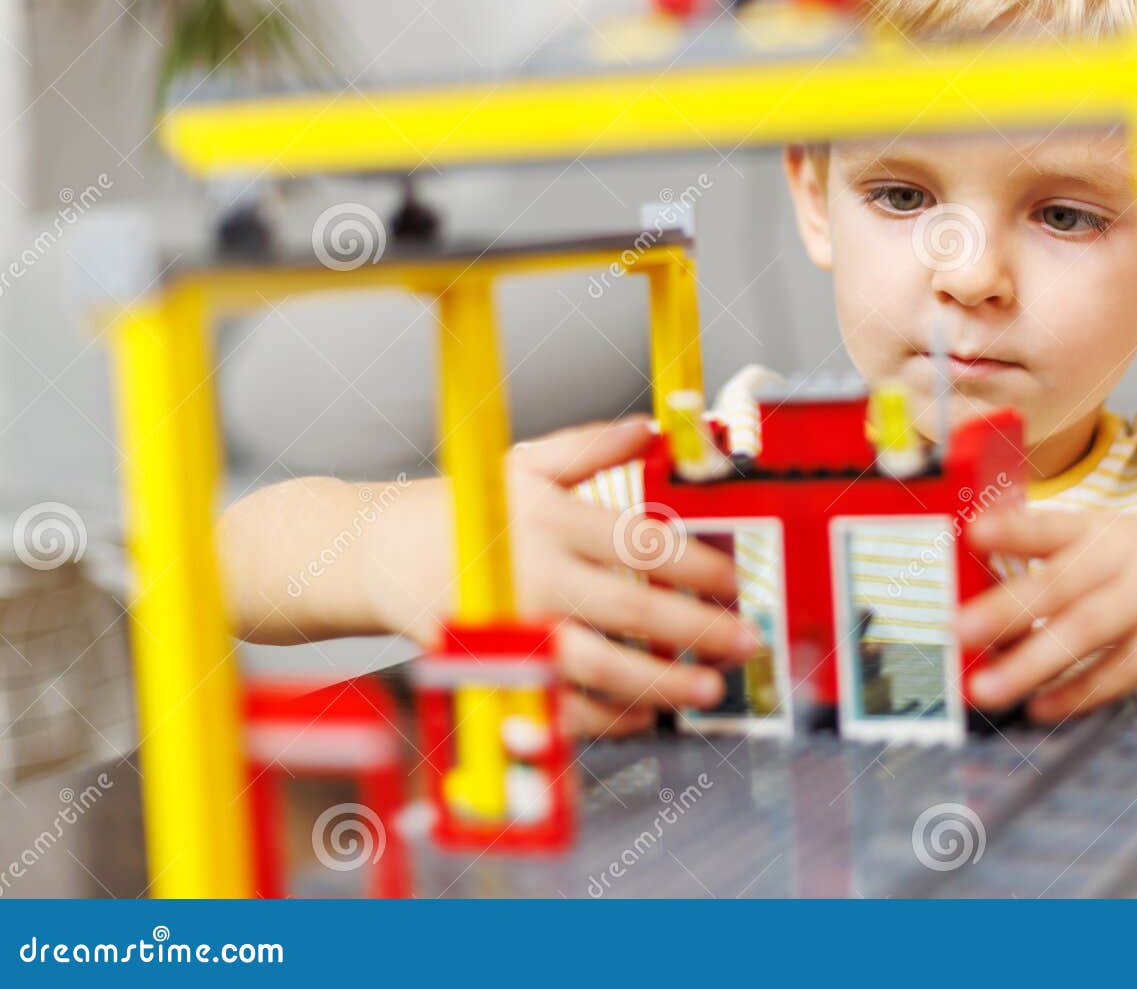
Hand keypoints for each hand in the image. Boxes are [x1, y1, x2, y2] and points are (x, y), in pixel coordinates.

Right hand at [370, 415, 757, 737]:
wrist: (381, 555)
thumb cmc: (467, 509)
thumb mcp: (527, 465)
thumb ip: (591, 446)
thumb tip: (652, 428)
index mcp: (550, 520)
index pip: (642, 544)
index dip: (700, 564)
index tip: (737, 580)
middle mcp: (534, 576)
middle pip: (632, 609)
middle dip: (699, 629)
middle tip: (747, 641)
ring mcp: (514, 630)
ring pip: (597, 666)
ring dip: (660, 682)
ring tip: (708, 688)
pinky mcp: (494, 670)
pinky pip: (556, 705)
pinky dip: (604, 717)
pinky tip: (645, 714)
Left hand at [956, 508, 1136, 723]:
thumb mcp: (1101, 542)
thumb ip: (1043, 561)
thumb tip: (971, 585)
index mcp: (1101, 529)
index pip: (1051, 526)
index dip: (1014, 530)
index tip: (973, 534)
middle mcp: (1127, 560)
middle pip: (1063, 583)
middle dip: (1007, 609)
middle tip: (959, 629)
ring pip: (1090, 631)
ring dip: (1033, 663)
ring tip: (987, 689)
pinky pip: (1121, 672)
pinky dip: (1077, 693)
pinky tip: (1037, 707)